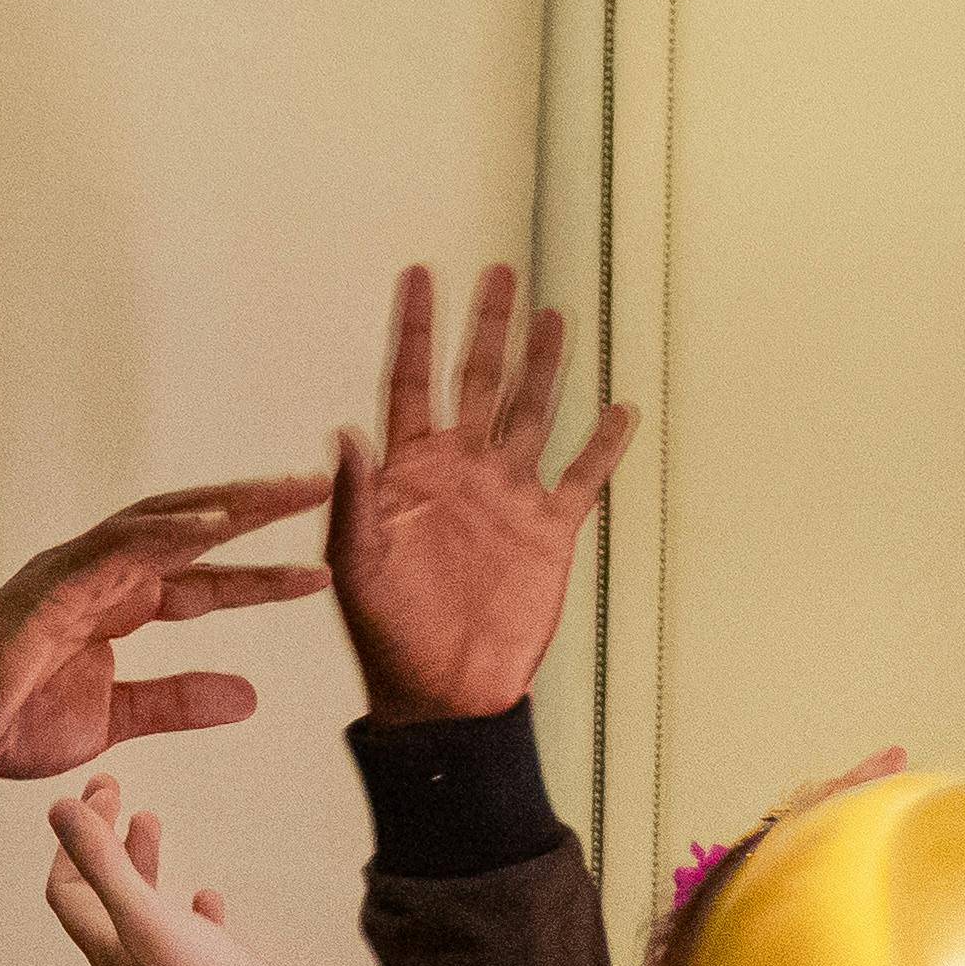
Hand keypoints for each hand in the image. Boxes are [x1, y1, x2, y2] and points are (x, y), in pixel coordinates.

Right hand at [0, 477, 327, 782]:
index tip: (320, 574)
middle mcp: (99, 575)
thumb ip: (178, 701)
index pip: (203, 581)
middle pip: (191, 531)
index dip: (261, 577)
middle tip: (320, 490)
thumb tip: (249, 696)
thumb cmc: (10, 721)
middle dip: (256, 511)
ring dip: (225, 505)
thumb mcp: (117, 717)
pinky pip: (116, 547)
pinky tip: (216, 524)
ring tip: (285, 493)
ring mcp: (74, 572)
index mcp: (116, 604)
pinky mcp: (50, 583)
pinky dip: (167, 532)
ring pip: (162, 523)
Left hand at [45, 773, 360, 965]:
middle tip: (115, 795)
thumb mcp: (147, 917)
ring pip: (145, 908)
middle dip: (104, 840)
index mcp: (108, 948)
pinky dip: (191, 907)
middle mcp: (133, 961)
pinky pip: (192, 935)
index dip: (74, 839)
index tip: (100, 793)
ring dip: (142, 863)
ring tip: (151, 825)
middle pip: (102, 894)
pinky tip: (206, 896)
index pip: (68, 888)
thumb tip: (60, 813)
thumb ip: (103, 865)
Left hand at [333, 264, 631, 725]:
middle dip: (489, 326)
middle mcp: (462, 470)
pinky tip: (620, 411)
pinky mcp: (549, 531)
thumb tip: (345, 431)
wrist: (447, 693)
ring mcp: (508, 496)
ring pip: (533, 413)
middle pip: (480, 380)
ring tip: (558, 316)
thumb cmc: (387, 634)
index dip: (416, 328)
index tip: (419, 273)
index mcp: (409, 470)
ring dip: (546, 366)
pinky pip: (581, 477)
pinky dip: (602, 446)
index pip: (412, 380)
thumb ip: (353, 498)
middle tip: (500, 272)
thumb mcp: (355, 565)